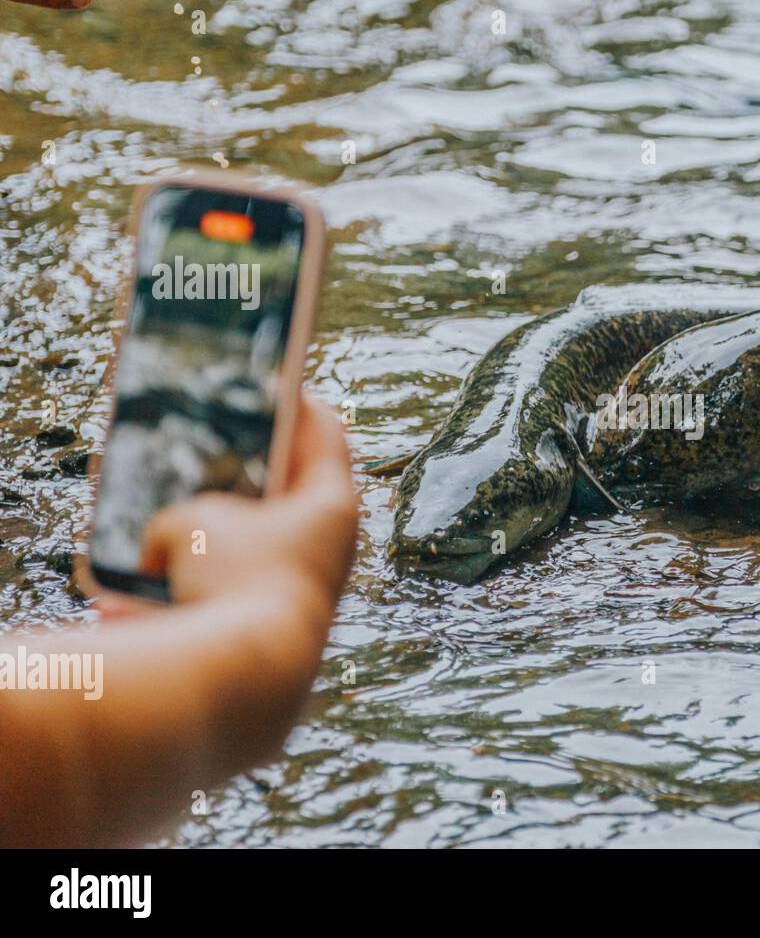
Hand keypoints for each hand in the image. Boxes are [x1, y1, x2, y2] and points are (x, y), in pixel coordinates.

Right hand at [109, 395, 358, 629]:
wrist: (242, 679)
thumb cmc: (232, 581)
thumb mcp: (193, 521)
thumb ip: (183, 516)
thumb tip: (168, 551)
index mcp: (332, 504)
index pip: (323, 432)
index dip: (292, 401)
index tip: (268, 382)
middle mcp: (328, 549)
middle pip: (283, 495)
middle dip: (235, 479)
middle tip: (202, 457)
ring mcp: (302, 592)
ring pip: (244, 554)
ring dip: (198, 546)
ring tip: (153, 534)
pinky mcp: (270, 632)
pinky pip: (217, 605)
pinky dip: (177, 600)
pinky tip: (126, 602)